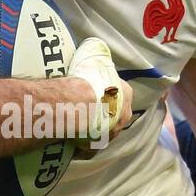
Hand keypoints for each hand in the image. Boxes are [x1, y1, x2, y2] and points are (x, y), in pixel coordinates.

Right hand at [67, 37, 132, 158]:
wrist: (76, 102)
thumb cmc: (86, 79)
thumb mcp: (95, 63)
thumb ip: (98, 63)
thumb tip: (95, 49)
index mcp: (126, 95)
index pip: (121, 94)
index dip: (108, 94)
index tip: (96, 93)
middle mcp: (124, 116)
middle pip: (114, 115)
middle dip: (102, 114)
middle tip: (85, 110)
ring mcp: (111, 133)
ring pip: (103, 131)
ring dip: (92, 129)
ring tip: (76, 124)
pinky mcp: (96, 147)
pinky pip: (89, 145)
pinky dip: (81, 143)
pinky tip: (70, 137)